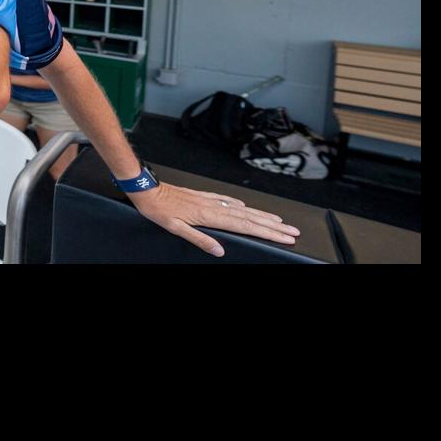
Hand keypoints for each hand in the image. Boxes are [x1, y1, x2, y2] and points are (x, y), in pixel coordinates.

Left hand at [126, 182, 300, 257]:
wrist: (148, 189)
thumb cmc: (158, 209)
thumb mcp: (176, 229)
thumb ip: (199, 240)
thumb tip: (218, 250)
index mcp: (209, 216)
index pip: (246, 227)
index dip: (268, 233)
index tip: (284, 236)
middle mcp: (214, 206)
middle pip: (251, 218)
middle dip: (274, 226)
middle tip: (292, 231)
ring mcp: (211, 200)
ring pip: (243, 210)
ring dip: (263, 216)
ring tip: (279, 222)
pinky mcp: (204, 196)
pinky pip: (229, 201)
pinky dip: (242, 207)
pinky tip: (247, 209)